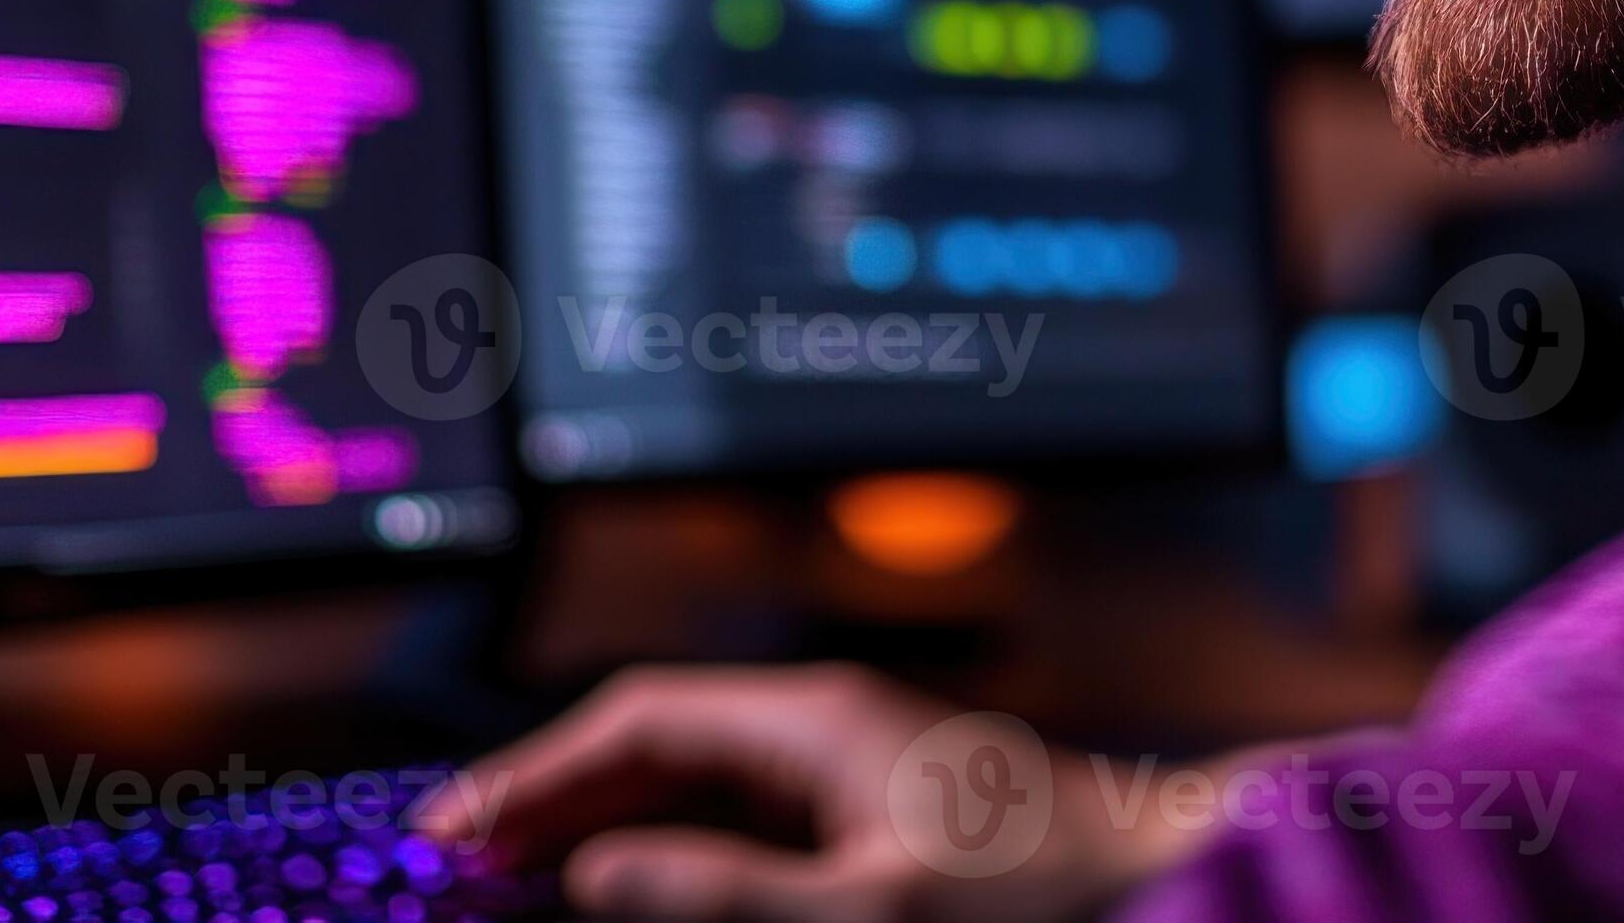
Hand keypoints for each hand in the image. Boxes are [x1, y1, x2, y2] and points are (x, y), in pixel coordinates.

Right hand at [413, 663, 1207, 920]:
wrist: (1170, 883)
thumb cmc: (1046, 899)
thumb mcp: (872, 914)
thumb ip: (722, 895)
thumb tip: (592, 874)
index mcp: (817, 720)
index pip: (637, 723)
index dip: (534, 772)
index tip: (453, 827)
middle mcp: (826, 730)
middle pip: (653, 750)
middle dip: (553, 801)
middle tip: (455, 863)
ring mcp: (851, 774)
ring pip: (694, 789)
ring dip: (607, 830)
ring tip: (518, 884)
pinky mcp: (875, 821)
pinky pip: (745, 825)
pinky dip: (676, 854)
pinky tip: (637, 891)